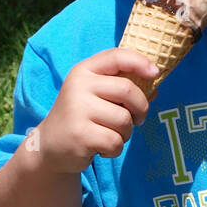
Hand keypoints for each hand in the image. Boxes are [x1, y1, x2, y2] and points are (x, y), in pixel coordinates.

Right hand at [37, 48, 159, 172]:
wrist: (51, 147)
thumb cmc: (82, 118)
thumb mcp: (97, 97)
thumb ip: (122, 89)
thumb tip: (154, 89)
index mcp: (83, 71)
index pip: (117, 57)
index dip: (140, 62)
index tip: (155, 73)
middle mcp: (78, 86)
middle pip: (128, 90)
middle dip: (141, 108)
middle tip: (138, 120)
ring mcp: (77, 110)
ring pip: (124, 120)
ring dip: (126, 133)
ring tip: (110, 135)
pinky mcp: (80, 135)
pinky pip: (116, 142)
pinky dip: (115, 149)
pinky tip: (101, 149)